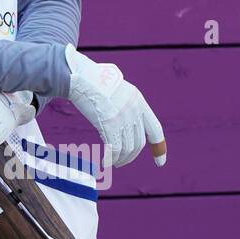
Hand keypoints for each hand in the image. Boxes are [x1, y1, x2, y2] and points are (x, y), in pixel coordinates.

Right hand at [64, 44, 165, 166]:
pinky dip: (111, 159)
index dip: (159, 147)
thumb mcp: (116, 91)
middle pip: (138, 142)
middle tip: (121, 162)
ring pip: (127, 148)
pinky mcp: (110, 123)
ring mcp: (123, 117)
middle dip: (131, 156)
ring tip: (113, 163)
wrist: (79, 76)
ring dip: (120, 159)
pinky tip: (105, 162)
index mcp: (138, 100)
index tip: (160, 162)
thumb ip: (124, 106)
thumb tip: (122, 125)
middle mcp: (134, 110)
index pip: (155, 129)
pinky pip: (114, 149)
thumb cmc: (91, 82)